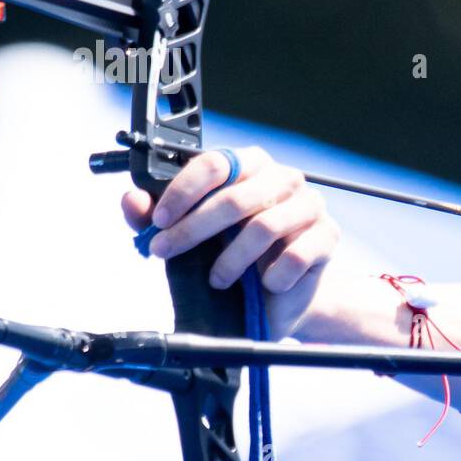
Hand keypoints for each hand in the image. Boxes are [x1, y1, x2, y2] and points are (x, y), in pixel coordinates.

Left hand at [120, 146, 339, 338]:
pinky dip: (271, 277)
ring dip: (231, 261)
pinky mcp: (328, 235)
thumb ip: (156, 217)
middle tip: (166, 252)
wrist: (282, 298)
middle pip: (236, 197)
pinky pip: (295, 255)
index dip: (183, 191)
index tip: (159, 221)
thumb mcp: (189, 237)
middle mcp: (283, 178)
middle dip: (194, 230)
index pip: (216, 162)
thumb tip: (132, 202)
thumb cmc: (235, 259)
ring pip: (264, 227)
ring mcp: (310, 205)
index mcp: (249, 165)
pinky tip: (264, 285)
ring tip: (217, 280)